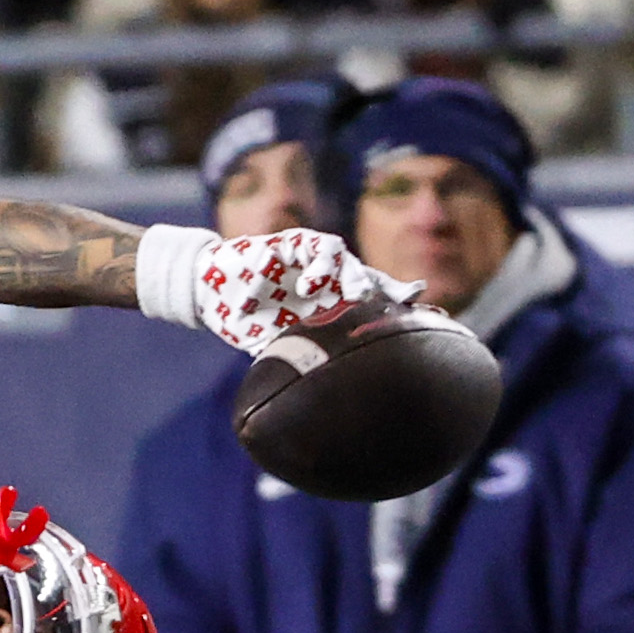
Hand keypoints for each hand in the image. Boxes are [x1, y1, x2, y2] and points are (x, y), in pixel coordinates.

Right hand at [194, 229, 404, 355]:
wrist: (211, 295)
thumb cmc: (245, 321)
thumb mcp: (276, 343)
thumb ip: (299, 355)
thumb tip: (315, 388)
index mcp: (330, 301)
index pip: (370, 300)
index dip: (394, 303)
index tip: (423, 309)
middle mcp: (327, 277)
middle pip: (364, 276)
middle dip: (378, 287)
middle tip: (384, 301)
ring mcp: (310, 258)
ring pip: (344, 257)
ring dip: (348, 273)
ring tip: (347, 293)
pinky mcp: (291, 244)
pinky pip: (315, 248)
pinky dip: (317, 266)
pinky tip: (307, 287)